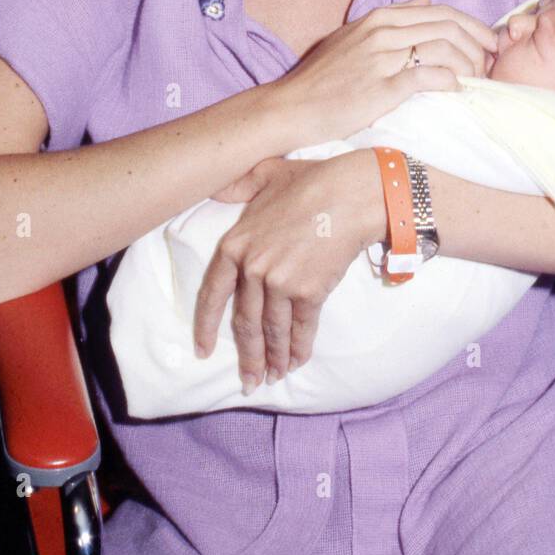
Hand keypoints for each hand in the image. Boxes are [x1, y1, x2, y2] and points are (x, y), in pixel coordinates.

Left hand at [194, 151, 384, 392]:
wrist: (350, 193)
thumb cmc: (311, 181)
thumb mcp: (264, 174)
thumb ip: (238, 186)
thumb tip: (217, 188)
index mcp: (235, 244)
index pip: (212, 293)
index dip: (207, 326)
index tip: (203, 350)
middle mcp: (253, 268)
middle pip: (245, 322)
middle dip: (247, 356)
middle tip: (248, 380)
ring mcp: (280, 282)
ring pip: (272, 331)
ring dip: (273, 358)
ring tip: (273, 377)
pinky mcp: (309, 292)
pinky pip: (301, 328)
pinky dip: (299, 348)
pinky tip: (298, 362)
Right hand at [272, 0, 498, 142]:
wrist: (291, 107)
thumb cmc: (324, 77)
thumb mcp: (355, 35)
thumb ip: (394, 15)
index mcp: (379, 18)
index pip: (440, 11)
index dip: (472, 26)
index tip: (488, 44)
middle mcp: (382, 31)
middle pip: (448, 26)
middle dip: (478, 44)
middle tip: (490, 65)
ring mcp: (380, 58)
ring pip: (442, 47)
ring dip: (468, 65)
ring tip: (474, 81)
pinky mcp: (380, 88)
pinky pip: (427, 76)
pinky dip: (449, 82)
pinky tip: (455, 92)